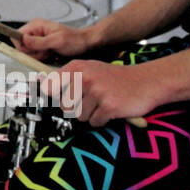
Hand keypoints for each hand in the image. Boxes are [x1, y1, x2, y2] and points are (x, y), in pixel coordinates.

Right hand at [13, 18, 95, 61]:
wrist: (85, 43)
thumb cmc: (75, 39)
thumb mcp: (57, 40)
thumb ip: (39, 41)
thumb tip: (24, 40)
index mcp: (36, 25)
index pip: (17, 36)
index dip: (22, 45)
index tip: (33, 50)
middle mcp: (35, 31)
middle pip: (22, 46)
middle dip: (33, 52)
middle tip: (47, 50)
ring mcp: (37, 39)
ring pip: (28, 53)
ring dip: (39, 56)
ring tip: (51, 52)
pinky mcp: (41, 46)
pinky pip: (35, 56)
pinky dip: (42, 58)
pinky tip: (51, 54)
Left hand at [39, 59, 158, 127]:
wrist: (146, 81)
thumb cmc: (115, 78)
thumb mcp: (89, 69)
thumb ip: (67, 77)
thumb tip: (43, 86)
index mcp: (76, 67)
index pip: (50, 87)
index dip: (55, 96)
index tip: (62, 98)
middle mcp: (84, 77)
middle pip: (64, 106)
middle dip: (76, 109)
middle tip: (92, 101)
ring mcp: (97, 91)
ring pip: (79, 116)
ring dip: (91, 115)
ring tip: (104, 103)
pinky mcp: (109, 106)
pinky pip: (95, 122)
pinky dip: (103, 120)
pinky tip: (112, 109)